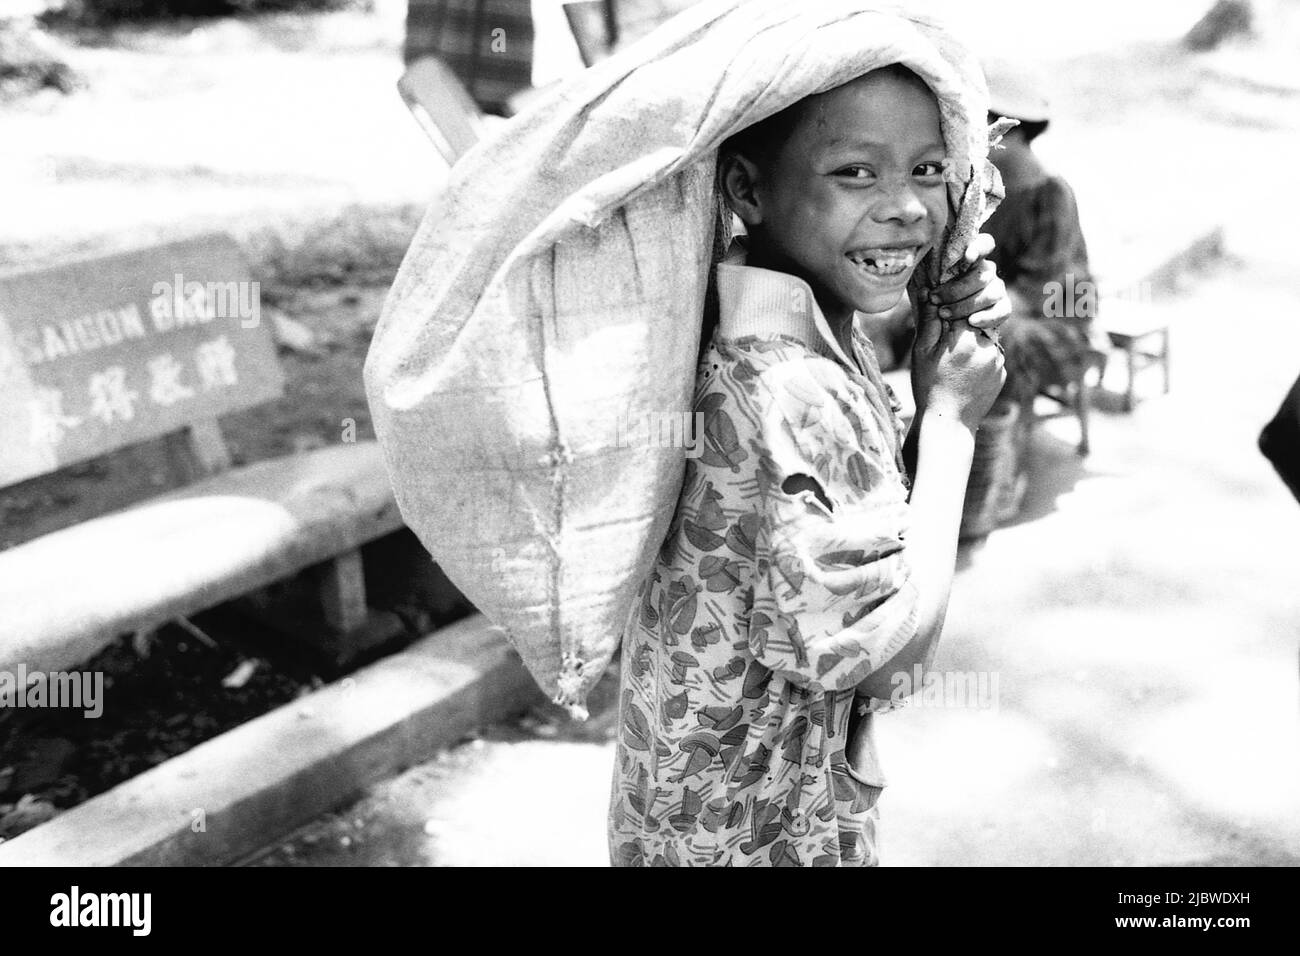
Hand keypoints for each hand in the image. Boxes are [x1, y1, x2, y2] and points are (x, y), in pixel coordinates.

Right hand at [910, 295, 1005, 432]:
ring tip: (955, 365)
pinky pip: (992, 359)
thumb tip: (927, 291)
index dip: (950, 310)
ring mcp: (998, 362)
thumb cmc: (929, 387)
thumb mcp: (921, 353)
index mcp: (965, 338)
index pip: (963, 308)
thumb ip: (927, 321)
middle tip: (947, 344)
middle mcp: (987, 347)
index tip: (940, 316)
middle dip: (962, 327)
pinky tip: (965, 376)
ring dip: (972, 344)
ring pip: (985, 340)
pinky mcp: (1002, 375)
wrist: (948, 424)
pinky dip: (980, 362)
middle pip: (976, 322)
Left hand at [924, 232, 1009, 330]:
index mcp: (969, 261)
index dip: (979, 248)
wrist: (940, 333)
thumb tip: (925, 291)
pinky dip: (987, 317)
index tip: (967, 258)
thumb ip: (925, 292)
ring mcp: (996, 289)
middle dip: (956, 289)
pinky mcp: (1002, 308)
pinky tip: (971, 322)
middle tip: (935, 299)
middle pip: (983, 274)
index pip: (985, 244)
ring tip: (944, 314)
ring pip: (992, 292)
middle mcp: (986, 272)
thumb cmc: (932, 308)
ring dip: (966, 305)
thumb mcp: (924, 298)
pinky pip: (1003, 310)